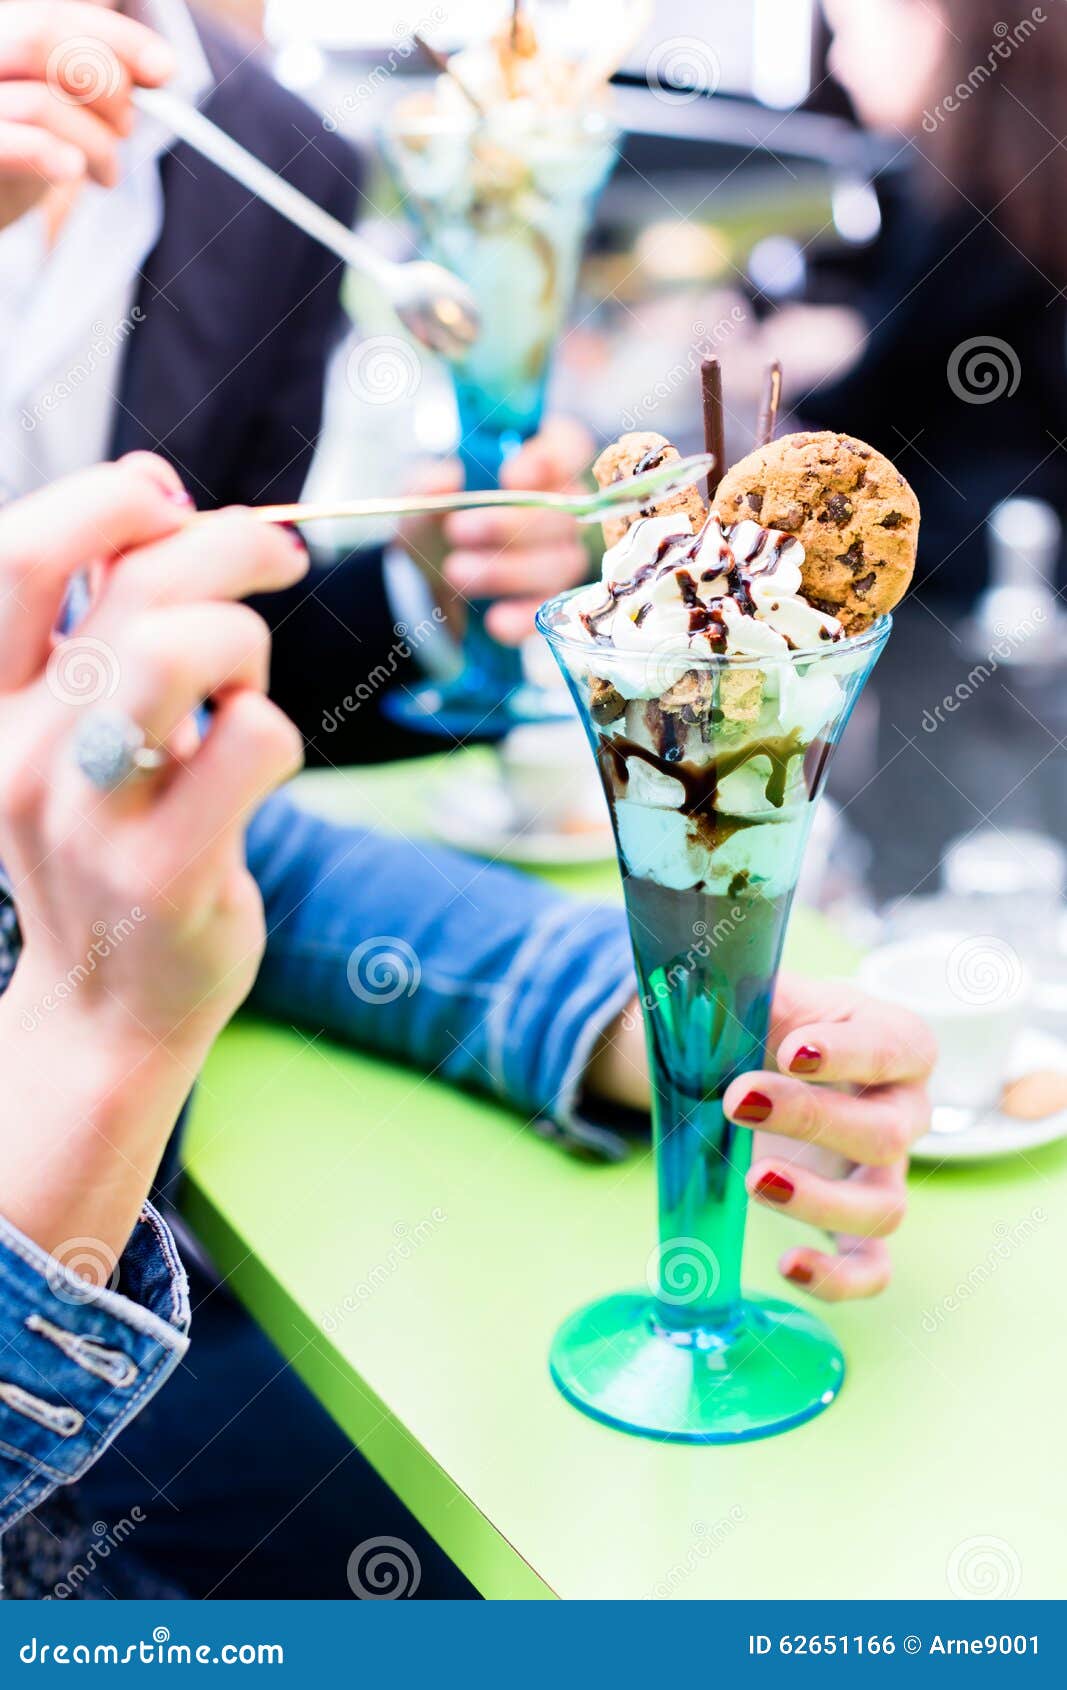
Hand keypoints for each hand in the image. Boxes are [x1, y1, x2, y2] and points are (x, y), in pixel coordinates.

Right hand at [0, 1, 174, 230]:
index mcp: (5, 27)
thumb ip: (98, 70)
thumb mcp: (67, 94)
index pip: (55, 13)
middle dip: (104, 84)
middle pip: (41, 37)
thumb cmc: (29, 137)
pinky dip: (49, 156)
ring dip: (95, 144)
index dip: (118, 38)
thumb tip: (161, 66)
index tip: (165, 68)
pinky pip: (8, 144)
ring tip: (107, 171)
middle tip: (127, 127)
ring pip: (38, 101)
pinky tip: (74, 169)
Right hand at [0, 453, 306, 1263]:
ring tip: (245, 686)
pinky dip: (279, 735)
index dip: (110, 497)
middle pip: (137, 583)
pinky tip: (260, 766)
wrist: (110, 1007)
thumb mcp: (70, 732)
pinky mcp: (166, 874)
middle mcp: (21, 756)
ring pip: (187, 647)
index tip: (173, 500)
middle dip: (232, 544)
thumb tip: (158, 493)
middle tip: (281, 559)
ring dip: (248, 641)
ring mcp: (90, 820)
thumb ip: (99, 626)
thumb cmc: (109, 843)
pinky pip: (252, 741)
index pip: (16, 552)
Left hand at [399, 416, 594, 645]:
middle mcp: (563, 507)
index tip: (510, 477)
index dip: (550, 459)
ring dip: (506, 570)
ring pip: (558, 564)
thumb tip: (446, 483)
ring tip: (455, 572)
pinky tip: (495, 622)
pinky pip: (550, 610)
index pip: (568, 447)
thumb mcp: (423, 492)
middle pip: (563, 513)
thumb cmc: (440, 515)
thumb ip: (432, 484)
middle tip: (457, 530)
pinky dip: (522, 617)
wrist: (429, 571)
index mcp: (540, 461)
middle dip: (510, 524)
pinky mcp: (552, 599)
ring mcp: (562, 555)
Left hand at [586, 972, 935, 1302]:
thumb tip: (702, 970)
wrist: (758, 1060)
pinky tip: (786, 1263)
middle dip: (811, 1119)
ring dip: (818, 1199)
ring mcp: (885, 1175)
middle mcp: (905, 1111)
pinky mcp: (857, 1226)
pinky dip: (838, 1278)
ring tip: (753, 1178)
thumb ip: (749, 986)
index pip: (897, 1048)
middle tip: (737, 1099)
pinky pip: (872, 1267)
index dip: (850, 1054)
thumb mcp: (769, 992)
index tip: (791, 1051)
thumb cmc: (775, 1020)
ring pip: (884, 1207)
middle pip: (887, 1131)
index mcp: (896, 1041)